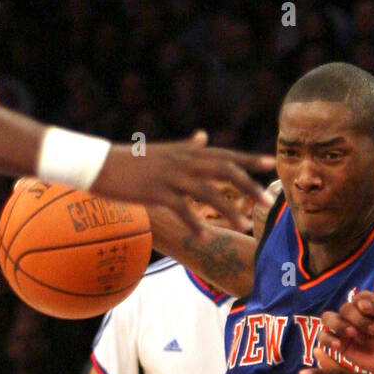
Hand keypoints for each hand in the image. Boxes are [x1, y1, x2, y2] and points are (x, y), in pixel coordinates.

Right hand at [98, 131, 274, 234]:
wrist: (101, 164)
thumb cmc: (134, 160)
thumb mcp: (164, 150)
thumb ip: (187, 146)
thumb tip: (203, 136)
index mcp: (187, 152)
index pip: (225, 154)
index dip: (249, 159)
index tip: (272, 164)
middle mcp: (183, 162)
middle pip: (224, 171)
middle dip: (248, 186)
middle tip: (268, 201)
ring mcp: (170, 176)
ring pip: (207, 192)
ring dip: (229, 209)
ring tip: (245, 225)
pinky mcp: (156, 192)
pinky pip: (180, 209)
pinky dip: (193, 222)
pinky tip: (204, 236)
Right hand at [319, 291, 373, 373]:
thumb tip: (361, 304)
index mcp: (367, 303)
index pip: (358, 298)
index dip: (365, 308)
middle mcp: (353, 313)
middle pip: (344, 308)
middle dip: (357, 319)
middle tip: (373, 331)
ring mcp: (345, 328)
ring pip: (327, 318)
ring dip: (338, 325)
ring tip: (352, 334)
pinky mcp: (340, 344)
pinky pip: (323, 337)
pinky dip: (327, 339)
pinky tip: (338, 345)